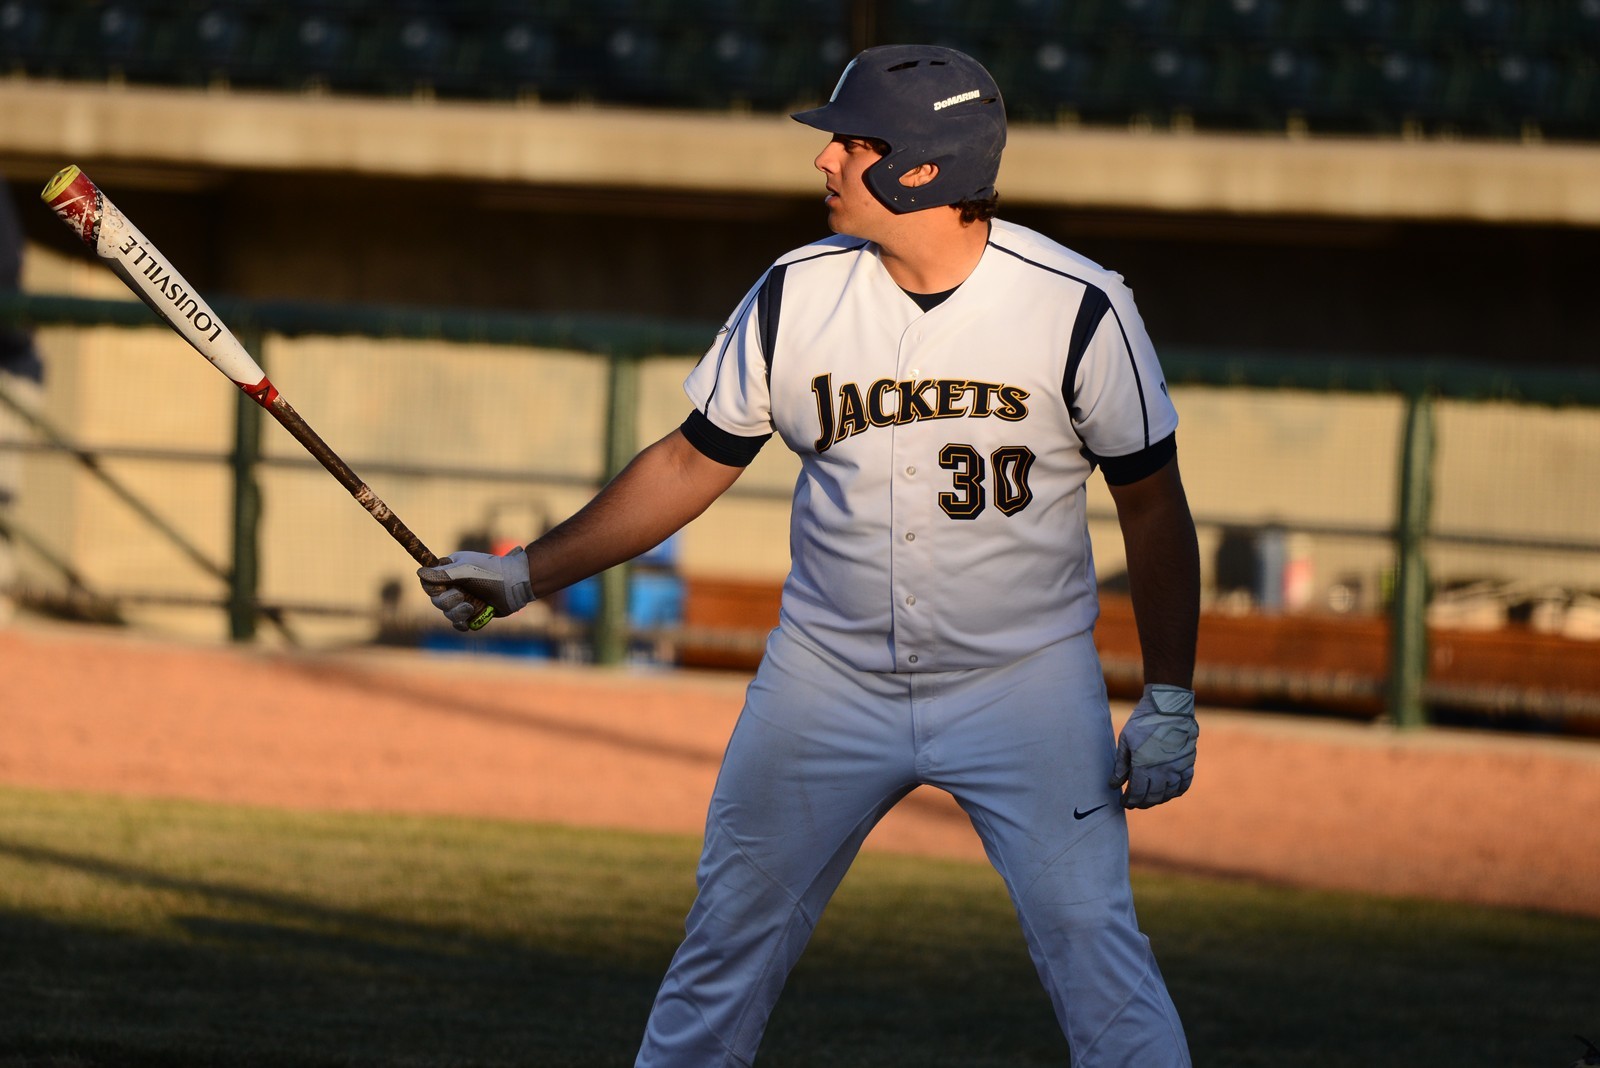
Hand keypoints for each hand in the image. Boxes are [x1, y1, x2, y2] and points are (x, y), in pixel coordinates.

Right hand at [416, 547, 533, 630]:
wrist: (517, 585)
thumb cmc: (492, 573)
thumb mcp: (466, 570)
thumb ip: (443, 574)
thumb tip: (418, 573)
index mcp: (450, 570)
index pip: (429, 584)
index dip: (433, 589)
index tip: (444, 588)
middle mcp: (455, 585)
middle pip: (437, 601)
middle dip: (448, 602)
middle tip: (462, 596)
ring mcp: (464, 599)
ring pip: (448, 614)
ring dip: (457, 613)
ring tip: (471, 607)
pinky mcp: (473, 613)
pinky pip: (459, 624)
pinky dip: (462, 624)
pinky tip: (469, 620)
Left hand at [1109, 684, 1197, 808]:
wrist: (1168, 707)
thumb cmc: (1143, 722)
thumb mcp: (1126, 740)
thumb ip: (1121, 765)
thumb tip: (1114, 784)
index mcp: (1143, 766)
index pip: (1136, 792)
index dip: (1129, 800)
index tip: (1123, 802)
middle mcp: (1161, 771)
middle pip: (1152, 797)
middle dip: (1141, 803)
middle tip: (1134, 803)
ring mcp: (1177, 768)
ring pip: (1168, 794)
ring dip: (1158, 800)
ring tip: (1149, 799)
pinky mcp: (1188, 763)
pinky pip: (1184, 785)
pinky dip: (1176, 792)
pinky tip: (1169, 792)